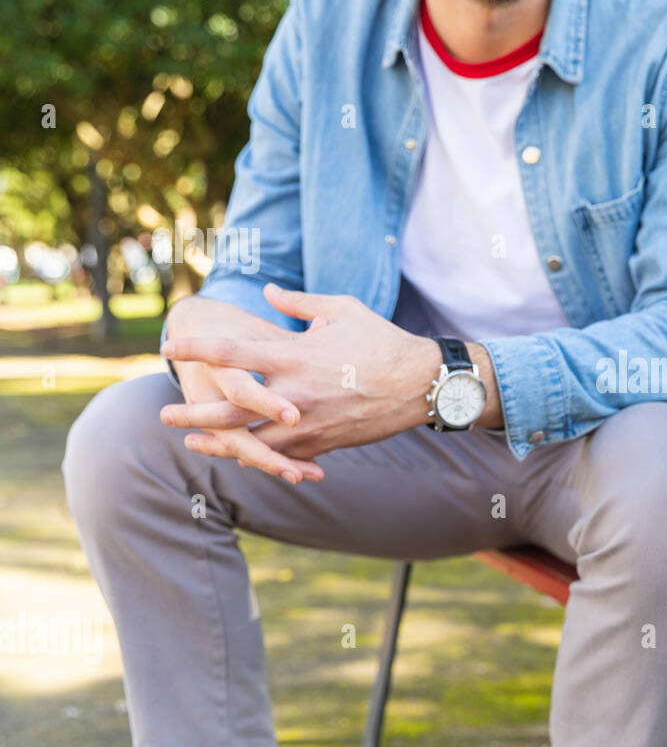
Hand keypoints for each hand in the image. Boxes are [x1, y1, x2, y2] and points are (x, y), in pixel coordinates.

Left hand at [161, 285, 497, 468]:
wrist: (422, 385)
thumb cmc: (383, 340)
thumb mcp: (342, 310)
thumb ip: (299, 302)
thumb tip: (267, 291)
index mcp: (295, 356)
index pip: (232, 352)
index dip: (196, 349)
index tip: (168, 346)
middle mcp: (295, 394)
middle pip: (231, 410)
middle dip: (194, 412)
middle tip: (164, 412)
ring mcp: (309, 423)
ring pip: (252, 441)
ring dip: (218, 442)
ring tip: (193, 442)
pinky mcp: (324, 443)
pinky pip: (283, 454)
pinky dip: (259, 455)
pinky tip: (240, 455)